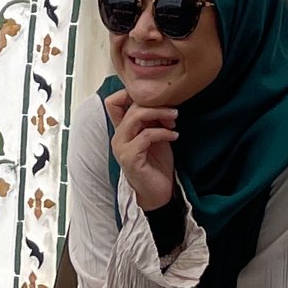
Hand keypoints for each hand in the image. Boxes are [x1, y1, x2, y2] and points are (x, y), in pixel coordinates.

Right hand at [104, 87, 178, 211]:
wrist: (159, 194)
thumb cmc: (157, 165)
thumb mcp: (154, 137)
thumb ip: (151, 120)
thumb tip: (160, 101)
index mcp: (121, 130)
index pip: (112, 102)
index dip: (129, 93)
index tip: (153, 98)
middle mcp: (118, 137)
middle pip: (129, 105)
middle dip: (155, 104)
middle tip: (173, 111)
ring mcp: (122, 147)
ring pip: (135, 116)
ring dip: (159, 114)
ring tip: (174, 119)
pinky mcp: (130, 157)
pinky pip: (146, 135)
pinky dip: (163, 132)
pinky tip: (174, 136)